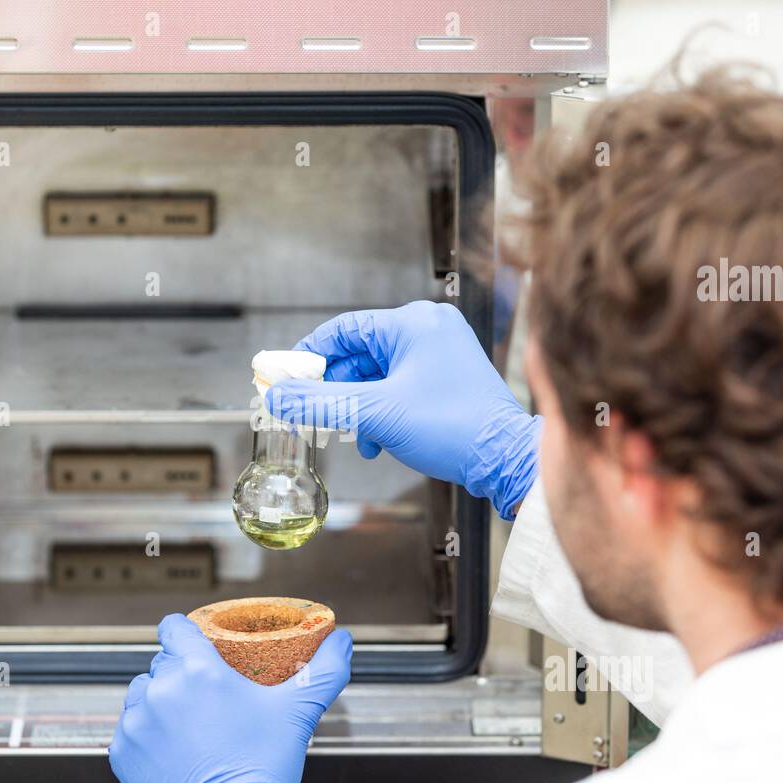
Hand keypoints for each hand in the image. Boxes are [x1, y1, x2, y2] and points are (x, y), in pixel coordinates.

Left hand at [108, 614, 352, 782]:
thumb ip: (324, 671)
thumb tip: (343, 642)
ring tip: (190, 725)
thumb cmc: (260, 770)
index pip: (174, 627)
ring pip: (143, 693)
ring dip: (160, 701)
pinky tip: (174, 749)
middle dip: (182, 674)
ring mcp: (137, 721)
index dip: (185, 632)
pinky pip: (130, 728)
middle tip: (207, 697)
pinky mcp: (124, 751)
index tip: (195, 642)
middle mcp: (160, 689)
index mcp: (198, 671)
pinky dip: (147, 734)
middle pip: (163, 663)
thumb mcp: (298, 713)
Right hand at [265, 300, 541, 517]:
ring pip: (378, 375)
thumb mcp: (375, 413)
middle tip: (316, 416)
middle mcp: (429, 329)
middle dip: (338, 391)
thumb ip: (321, 403)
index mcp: (414, 323)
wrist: (506, 459)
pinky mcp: (448, 376)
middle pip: (359, 353)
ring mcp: (442, 352)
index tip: (286, 380)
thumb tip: (277, 396)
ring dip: (361, 407)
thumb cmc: (452, 426)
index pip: (343, 329)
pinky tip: (380, 439)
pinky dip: (383, 411)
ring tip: (359, 438)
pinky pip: (399, 386)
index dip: (310, 356)